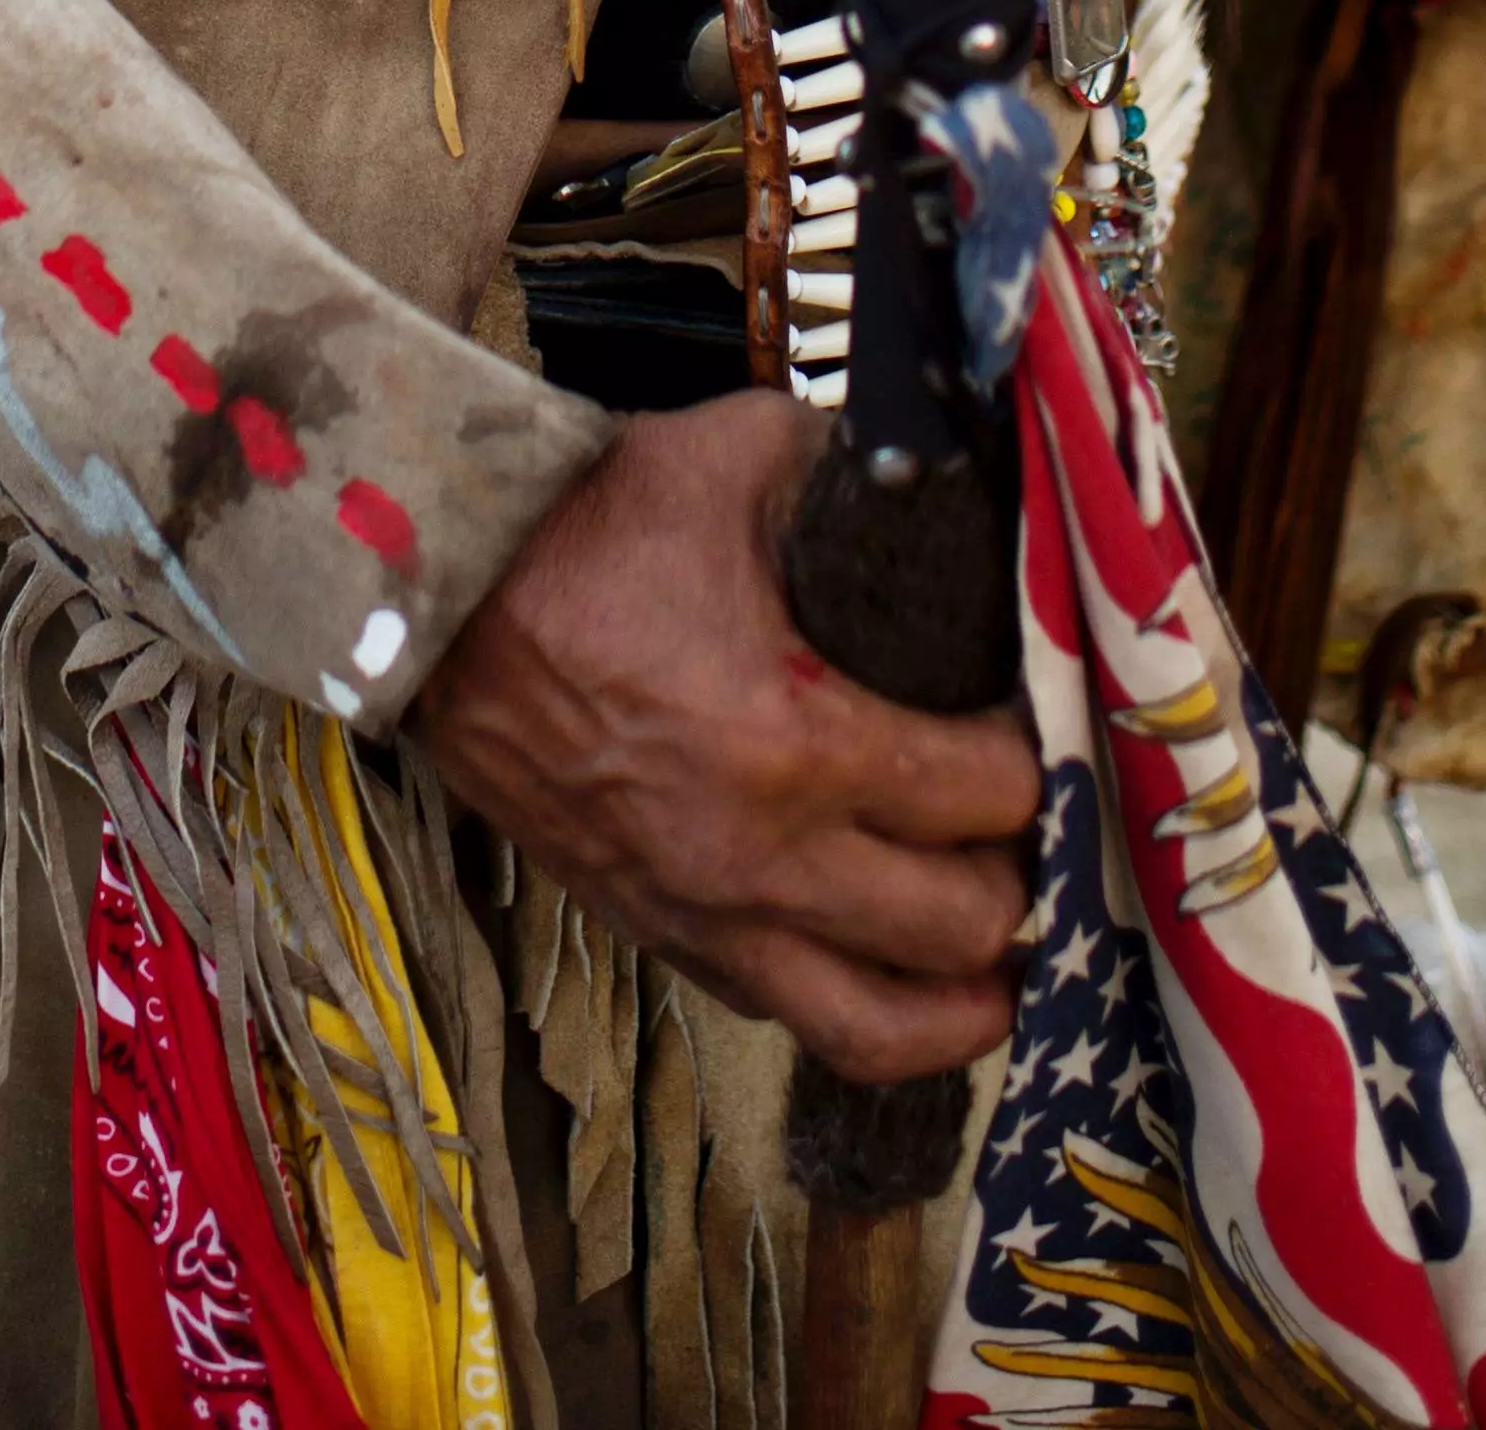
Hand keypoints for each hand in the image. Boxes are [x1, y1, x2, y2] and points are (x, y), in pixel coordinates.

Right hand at [416, 391, 1036, 1085]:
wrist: (443, 604)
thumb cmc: (592, 524)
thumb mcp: (743, 454)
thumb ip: (858, 472)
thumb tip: (947, 474)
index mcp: (801, 740)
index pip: (992, 799)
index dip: (1041, 760)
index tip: (1042, 717)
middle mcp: (768, 859)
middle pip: (968, 931)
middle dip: (1023, 876)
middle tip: (1034, 821)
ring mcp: (714, 918)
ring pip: (890, 1030)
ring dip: (965, 994)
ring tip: (1004, 945)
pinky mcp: (667, 940)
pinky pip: (800, 1020)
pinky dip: (868, 1004)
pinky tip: (896, 957)